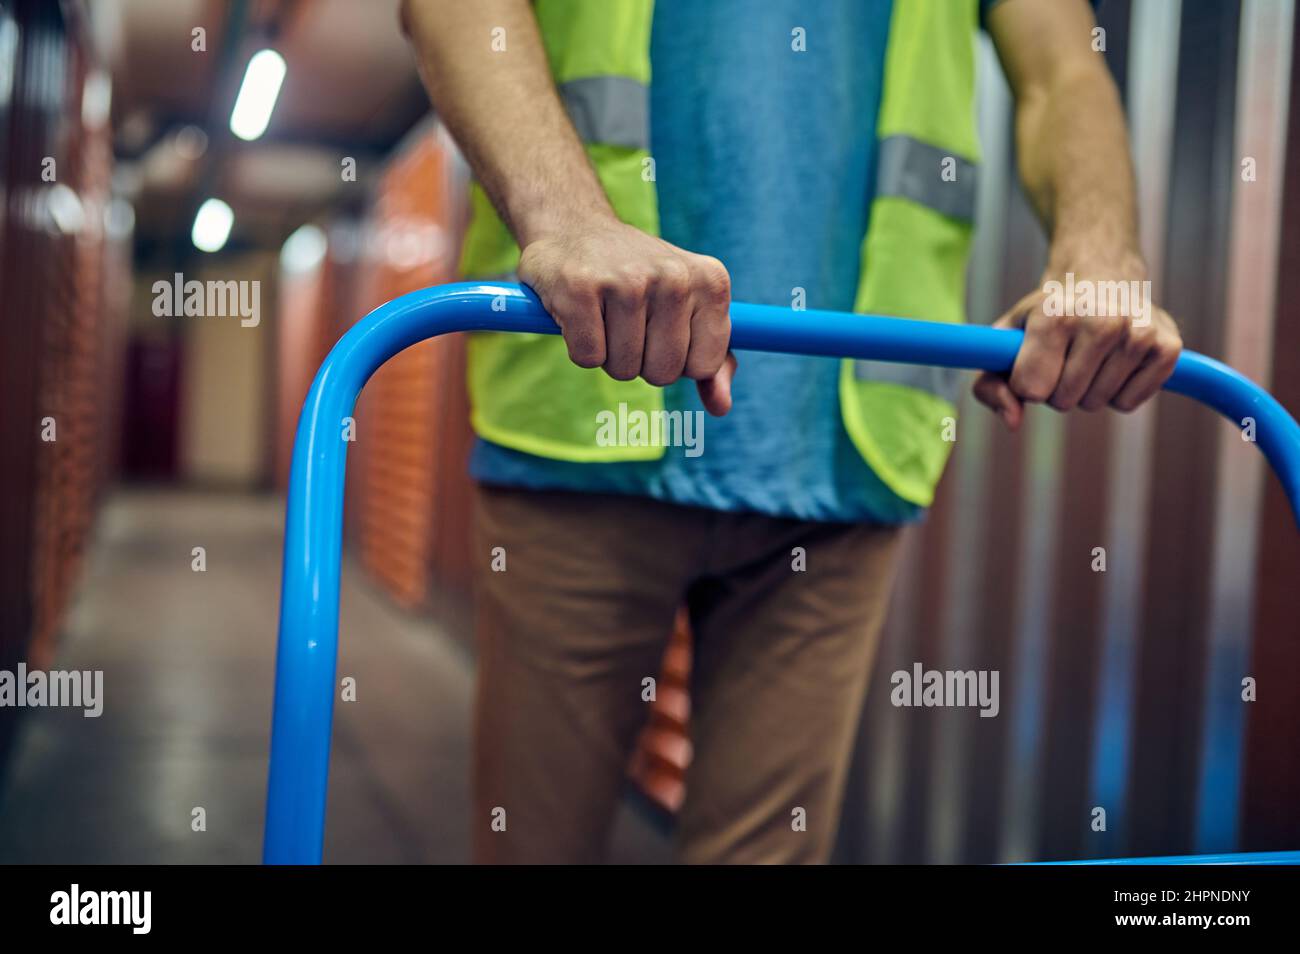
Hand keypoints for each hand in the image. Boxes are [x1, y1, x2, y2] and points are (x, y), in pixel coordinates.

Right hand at [517, 215, 736, 415]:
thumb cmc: (638, 278)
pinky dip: (580, 347)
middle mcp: (674, 276)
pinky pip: (588, 357)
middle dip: (640, 360)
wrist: (575, 227)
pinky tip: (581, 312)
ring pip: (624, 369)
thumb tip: (720, 406)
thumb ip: (712, 360)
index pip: (702, 366)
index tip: (661, 329)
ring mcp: (627, 280)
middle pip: (663, 373)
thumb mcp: (688, 310)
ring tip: (604, 313)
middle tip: (628, 321)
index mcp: (711, 281)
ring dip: (609, 354)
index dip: (677, 361)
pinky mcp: (580, 288)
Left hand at [973, 257, 1181, 430]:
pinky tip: (1118, 361)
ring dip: (1088, 390)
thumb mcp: (1006, 340)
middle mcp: (1102, 321)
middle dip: (1058, 388)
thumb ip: (991, 385)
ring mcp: (1139, 333)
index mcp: (1055, 314)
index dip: (1027, 383)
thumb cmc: (1045, 316)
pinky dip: (1118, 393)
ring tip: (1092, 354)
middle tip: (1066, 354)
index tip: (1034, 358)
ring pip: (1097, 403)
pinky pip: (1128, 403)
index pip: (1030, 390)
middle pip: (1063, 400)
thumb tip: (1013, 422)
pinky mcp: (1168, 347)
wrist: (1102, 277)